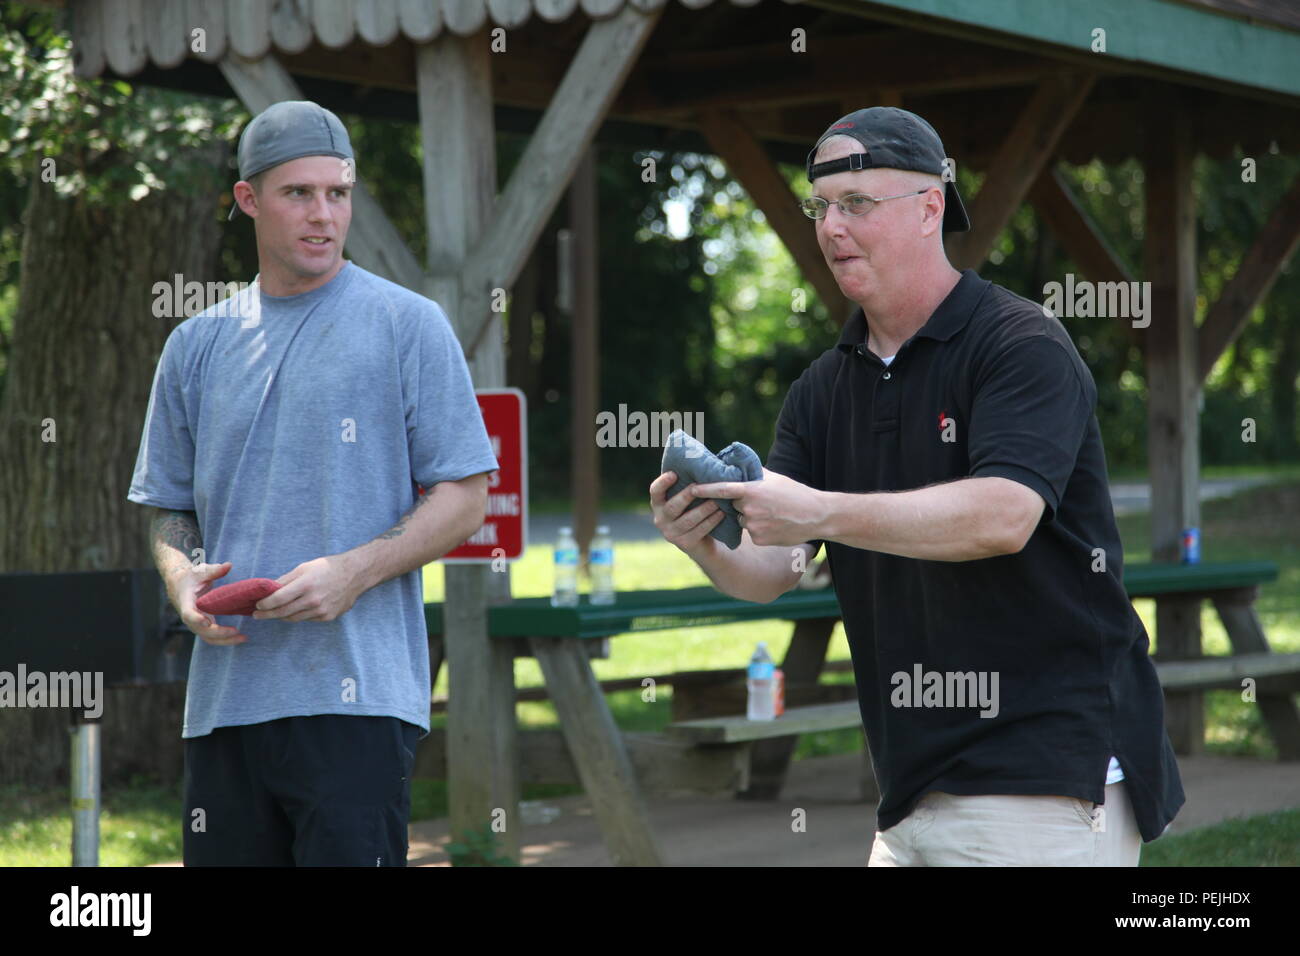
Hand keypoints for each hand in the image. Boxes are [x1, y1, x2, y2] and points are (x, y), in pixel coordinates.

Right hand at [177, 561, 248, 645]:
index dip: (196, 619)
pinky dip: (225, 639)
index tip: (207, 623)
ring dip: (225, 641)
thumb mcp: (200, 571)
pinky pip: (213, 637)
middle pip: (201, 631)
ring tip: (243, 638)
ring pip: (208, 638)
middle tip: (237, 632)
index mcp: (186, 602)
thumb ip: (214, 570)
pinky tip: (240, 637)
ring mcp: (196, 623)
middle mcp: (190, 616)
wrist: (180, 586)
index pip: (188, 614)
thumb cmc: (191, 577)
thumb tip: (228, 565)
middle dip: (219, 633)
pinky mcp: (203, 626)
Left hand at [253, 554, 364, 622]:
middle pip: (283, 612)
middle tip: (257, 615)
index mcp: (305, 584)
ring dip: (281, 616)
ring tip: (273, 613)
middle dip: (267, 614)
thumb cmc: (327, 567)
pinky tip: (295, 610)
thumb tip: (268, 590)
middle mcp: (313, 600)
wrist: (355, 574)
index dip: (264, 605)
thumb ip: (285, 580)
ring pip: (293, 618)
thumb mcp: (304, 568)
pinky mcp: (327, 617)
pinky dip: (298, 615)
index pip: (278, 599)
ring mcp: (321, 610)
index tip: (257, 606)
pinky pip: (307, 619)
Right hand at [649, 471, 725, 555]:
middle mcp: (660, 519)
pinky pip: (698, 531)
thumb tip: (703, 458)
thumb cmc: (698, 509)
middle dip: (687, 496)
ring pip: (688, 520)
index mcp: (659, 503)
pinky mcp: (684, 544)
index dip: (662, 483)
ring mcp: (671, 533)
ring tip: (717, 500)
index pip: (655, 491)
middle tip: (700, 487)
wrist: (704, 541)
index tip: (673, 473)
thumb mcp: (691, 496)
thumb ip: (692, 481)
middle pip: (672, 507)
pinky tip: (722, 514)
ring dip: (703, 509)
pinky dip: (711, 522)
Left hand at [691, 468, 827, 546]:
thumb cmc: (796, 493)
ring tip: (772, 514)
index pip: (722, 490)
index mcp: (752, 491)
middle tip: (762, 502)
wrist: (817, 515)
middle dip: (741, 504)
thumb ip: (754, 473)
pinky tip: (775, 525)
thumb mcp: (775, 478)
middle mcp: (749, 509)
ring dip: (751, 517)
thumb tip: (738, 467)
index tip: (692, 489)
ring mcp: (754, 526)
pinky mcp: (759, 539)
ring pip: (742, 520)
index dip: (705, 489)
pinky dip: (759, 529)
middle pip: (734, 506)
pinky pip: (751, 533)